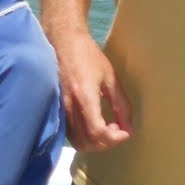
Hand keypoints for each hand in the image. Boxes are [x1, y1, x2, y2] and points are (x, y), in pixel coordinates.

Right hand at [51, 31, 132, 150]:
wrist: (63, 42)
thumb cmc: (89, 56)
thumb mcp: (111, 78)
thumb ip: (121, 105)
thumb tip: (129, 128)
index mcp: (85, 97)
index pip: (98, 131)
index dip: (114, 138)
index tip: (125, 132)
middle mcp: (69, 106)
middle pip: (87, 142)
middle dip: (106, 142)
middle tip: (116, 128)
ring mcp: (60, 108)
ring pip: (77, 141)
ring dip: (94, 141)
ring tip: (105, 126)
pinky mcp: (55, 109)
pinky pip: (69, 133)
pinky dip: (84, 136)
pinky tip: (92, 122)